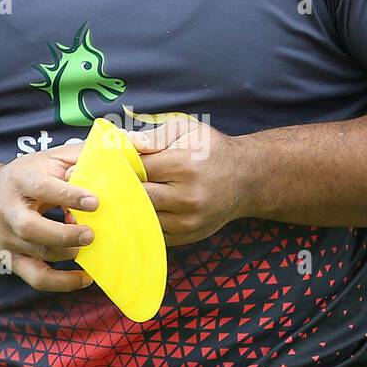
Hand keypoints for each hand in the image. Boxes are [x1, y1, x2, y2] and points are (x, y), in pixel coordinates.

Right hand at [0, 143, 96, 291]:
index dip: (68, 195)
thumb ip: (79, 157)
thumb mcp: (49, 158)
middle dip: (63, 234)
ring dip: (67, 253)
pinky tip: (85, 278)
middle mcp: (9, 211)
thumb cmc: (28, 175)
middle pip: (30, 228)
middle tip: (90, 235)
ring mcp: (9, 238)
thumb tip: (113, 164)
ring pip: (36, 253)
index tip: (94, 202)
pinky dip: (62, 283)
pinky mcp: (13, 260)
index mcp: (20, 180)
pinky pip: (36, 278)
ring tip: (90, 247)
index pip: (42, 187)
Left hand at [128, 115, 249, 246]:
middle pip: (137, 195)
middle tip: (123, 177)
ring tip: (138, 190)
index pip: (138, 169)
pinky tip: (150, 206)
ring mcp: (187, 221)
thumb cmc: (212, 150)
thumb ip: (156, 136)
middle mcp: (186, 197)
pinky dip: (147, 220)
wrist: (246, 179)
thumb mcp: (188, 130)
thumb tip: (125, 143)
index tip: (119, 161)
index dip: (125, 164)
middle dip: (126, 185)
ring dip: (135, 204)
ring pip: (143, 215)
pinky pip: (154, 230)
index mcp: (185, 166)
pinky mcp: (187, 236)